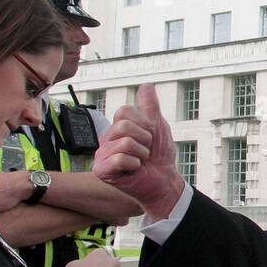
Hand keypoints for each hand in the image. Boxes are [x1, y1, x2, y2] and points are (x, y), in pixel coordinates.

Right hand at [94, 85, 184, 218]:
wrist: (164, 181)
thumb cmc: (159, 155)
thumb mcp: (157, 126)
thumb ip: (150, 106)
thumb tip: (146, 85)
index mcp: (116, 128)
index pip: (124, 111)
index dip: (144, 124)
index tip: (148, 137)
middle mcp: (106, 140)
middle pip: (124, 125)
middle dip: (144, 139)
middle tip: (145, 151)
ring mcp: (102, 155)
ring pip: (125, 142)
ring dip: (141, 153)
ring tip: (140, 161)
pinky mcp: (102, 171)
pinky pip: (119, 159)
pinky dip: (134, 164)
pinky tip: (133, 170)